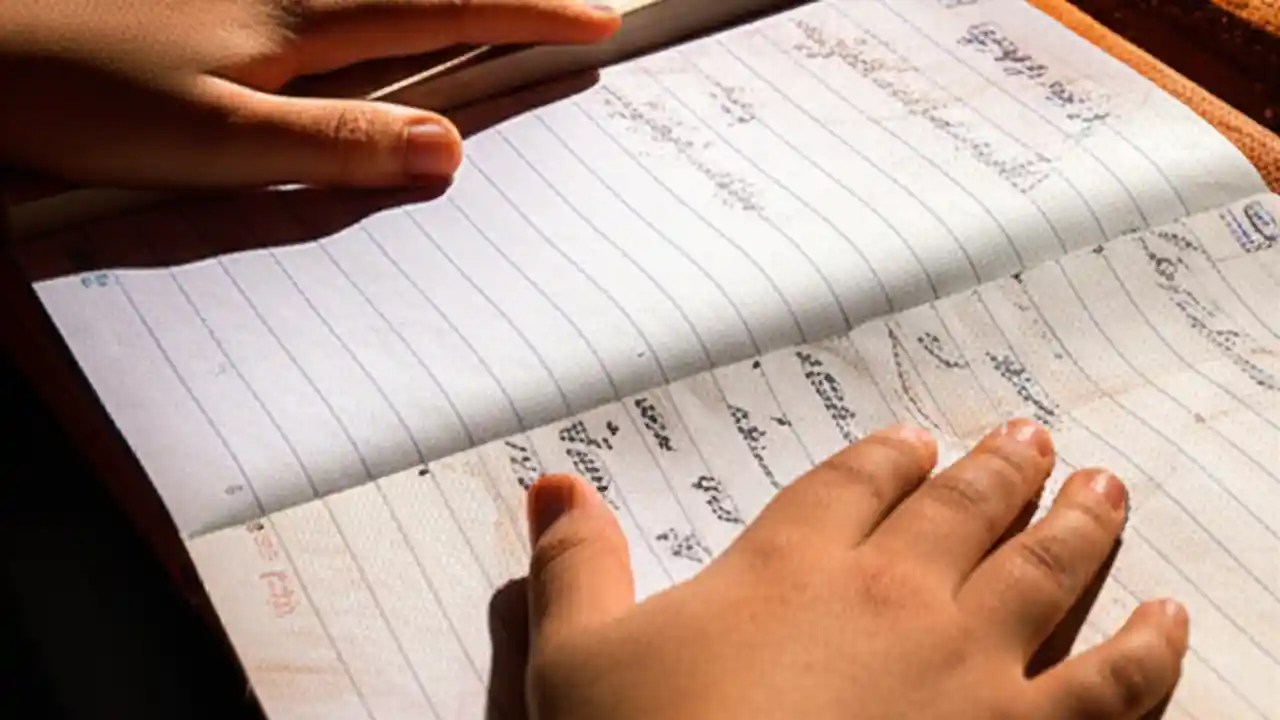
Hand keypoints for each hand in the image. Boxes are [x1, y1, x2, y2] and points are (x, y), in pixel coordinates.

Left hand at [0, 0, 618, 187]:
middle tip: (572, 0)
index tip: (596, 19)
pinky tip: (376, 22)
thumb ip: (333, 146)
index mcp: (303, 20)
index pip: (443, 10)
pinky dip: (385, 5)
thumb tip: (447, 149)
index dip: (526, 13)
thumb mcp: (217, 144)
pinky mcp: (221, 0)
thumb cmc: (84, 99)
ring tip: (496, 8)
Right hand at [525, 419, 1187, 718]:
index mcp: (793, 563)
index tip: (915, 439)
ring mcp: (969, 668)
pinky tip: (1168, 616)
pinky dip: (1148, 646)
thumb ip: (575, 566)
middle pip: (961, 508)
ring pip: (1044, 569)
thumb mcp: (579, 658)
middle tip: (1029, 438)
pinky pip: (1112, 684)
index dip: (887, 456)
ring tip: (1104, 487)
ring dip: (1081, 523)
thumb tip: (554, 487)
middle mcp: (892, 595)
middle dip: (998, 468)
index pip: (852, 482)